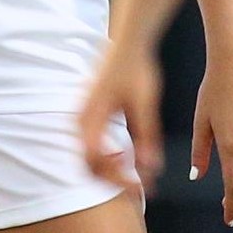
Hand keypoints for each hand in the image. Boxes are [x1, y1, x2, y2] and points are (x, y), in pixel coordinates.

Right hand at [78, 43, 162, 196]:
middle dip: (111, 180)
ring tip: (134, 178)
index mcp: (90, 116)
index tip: (139, 185)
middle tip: (139, 188)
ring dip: (108, 172)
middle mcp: (80, 120)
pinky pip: (91, 147)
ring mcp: (82, 118)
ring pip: (88, 158)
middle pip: (87, 164)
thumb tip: (152, 168)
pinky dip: (107, 160)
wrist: (129, 44)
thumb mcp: (146, 105)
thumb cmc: (136, 69)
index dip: (116, 178)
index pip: (95, 160)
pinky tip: (127, 159)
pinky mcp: (89, 116)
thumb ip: (147, 137)